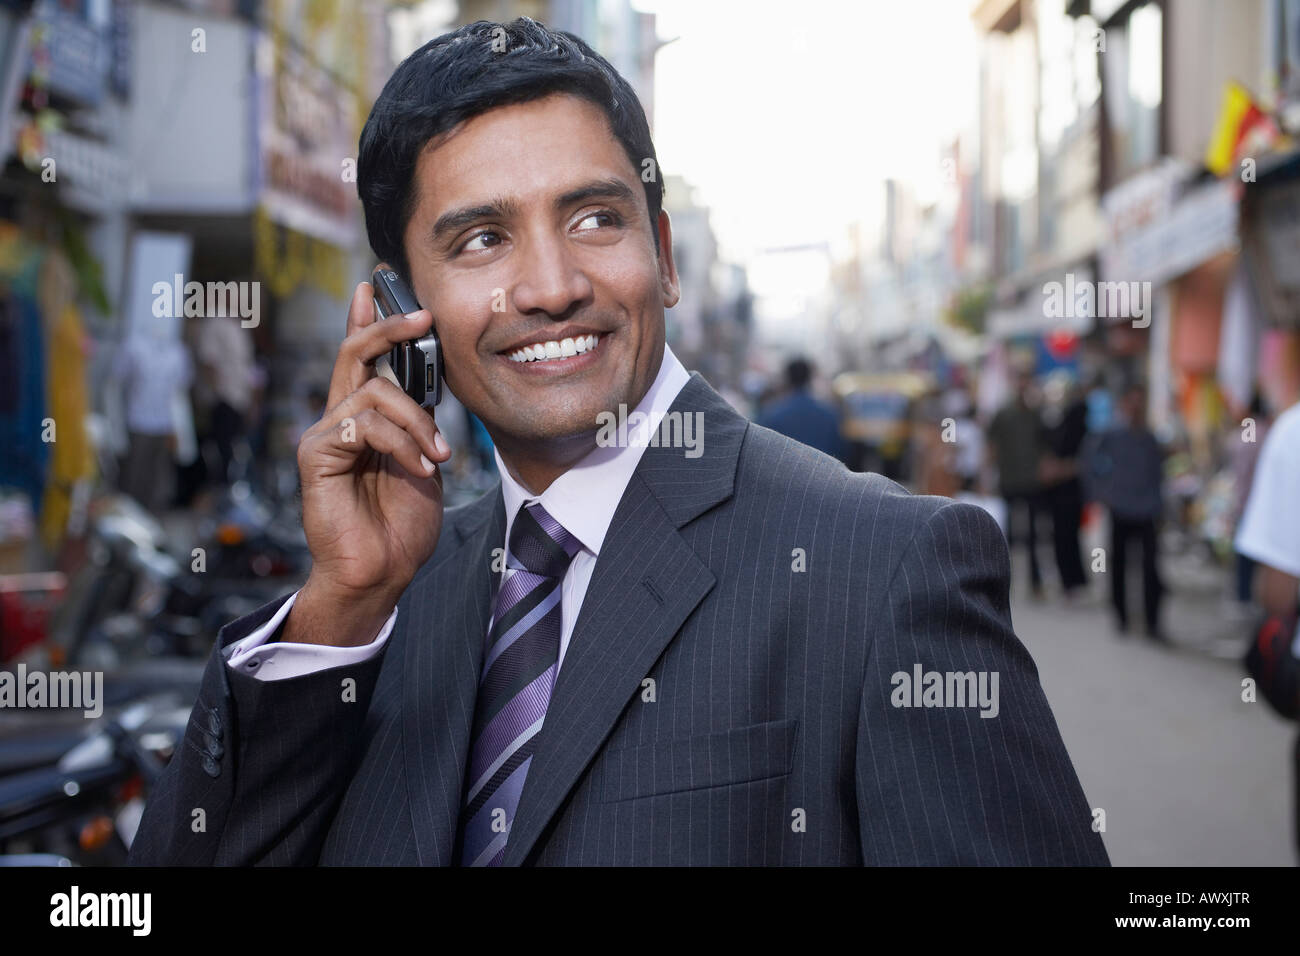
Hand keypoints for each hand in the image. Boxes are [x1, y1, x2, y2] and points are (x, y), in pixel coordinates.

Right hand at [283, 279, 451, 646]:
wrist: (381, 572)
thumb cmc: (401, 523)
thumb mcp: (423, 459)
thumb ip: (419, 422)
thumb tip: (431, 386)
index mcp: (364, 418)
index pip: (360, 358)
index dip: (367, 320)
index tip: (377, 285)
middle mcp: (339, 419)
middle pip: (354, 352)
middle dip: (388, 327)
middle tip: (423, 317)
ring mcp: (325, 435)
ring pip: (373, 392)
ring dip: (417, 422)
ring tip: (436, 456)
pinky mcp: (317, 454)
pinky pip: (363, 424)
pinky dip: (401, 443)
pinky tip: (420, 469)